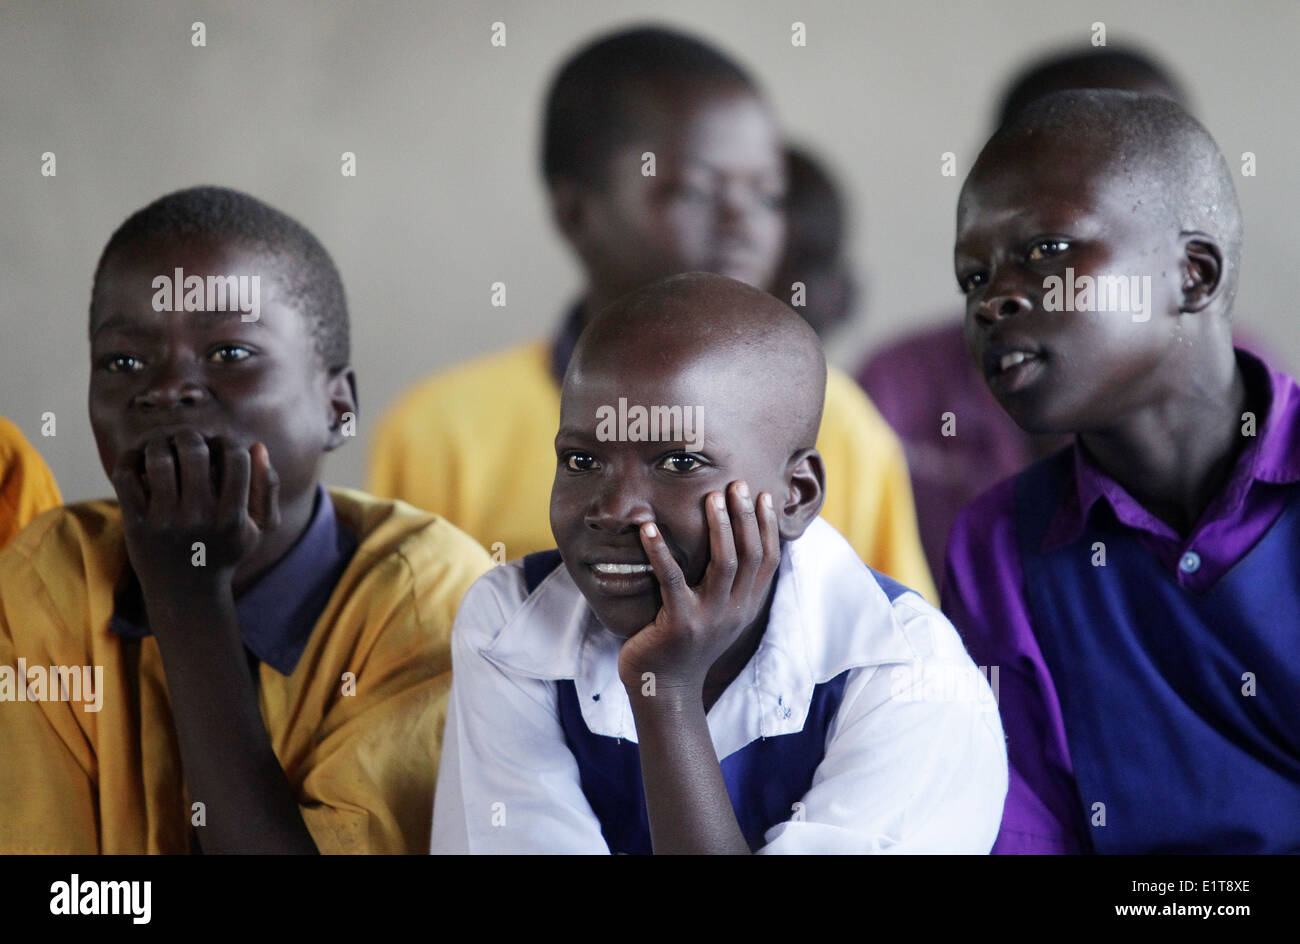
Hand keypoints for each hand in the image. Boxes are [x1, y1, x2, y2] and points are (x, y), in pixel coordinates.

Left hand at [111, 431, 279, 602]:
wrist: (186, 595)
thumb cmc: (225, 553)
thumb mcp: (257, 528)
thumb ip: (267, 487)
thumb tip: (257, 446)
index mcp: (232, 518)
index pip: (236, 458)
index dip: (229, 442)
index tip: (221, 445)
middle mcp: (199, 519)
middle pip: (195, 450)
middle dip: (192, 434)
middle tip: (189, 437)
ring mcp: (165, 522)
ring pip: (158, 458)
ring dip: (160, 440)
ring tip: (164, 441)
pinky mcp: (137, 526)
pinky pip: (127, 477)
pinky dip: (130, 457)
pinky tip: (139, 456)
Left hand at [617, 480, 780, 701]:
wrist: (663, 689)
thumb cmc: (684, 645)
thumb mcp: (717, 615)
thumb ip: (727, 585)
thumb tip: (733, 544)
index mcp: (746, 606)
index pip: (768, 560)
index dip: (768, 526)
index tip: (763, 495)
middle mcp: (734, 611)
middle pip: (750, 555)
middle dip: (746, 516)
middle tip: (737, 484)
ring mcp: (709, 618)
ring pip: (724, 564)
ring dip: (719, 527)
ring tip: (710, 497)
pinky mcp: (679, 624)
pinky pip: (672, 580)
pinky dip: (661, 551)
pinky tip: (649, 529)